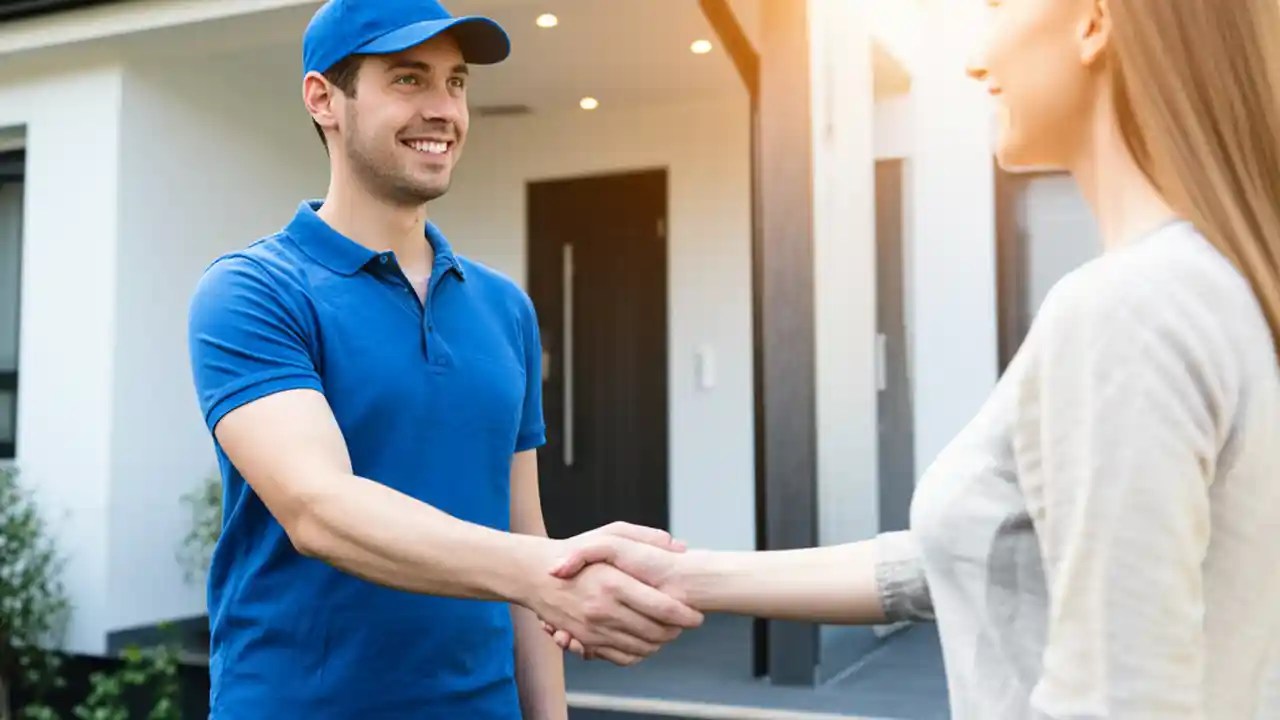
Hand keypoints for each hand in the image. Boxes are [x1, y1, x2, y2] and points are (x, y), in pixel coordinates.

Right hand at [523, 523, 701, 665]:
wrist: (536, 575)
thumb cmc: (575, 550)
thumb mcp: (609, 534)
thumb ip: (645, 538)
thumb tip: (678, 546)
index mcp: (614, 583)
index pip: (663, 608)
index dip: (686, 615)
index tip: (696, 615)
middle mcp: (604, 609)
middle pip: (656, 632)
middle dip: (678, 631)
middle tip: (686, 623)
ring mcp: (594, 629)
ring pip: (642, 647)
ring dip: (661, 642)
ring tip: (668, 630)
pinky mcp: (586, 641)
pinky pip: (622, 657)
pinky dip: (640, 653)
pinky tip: (646, 640)